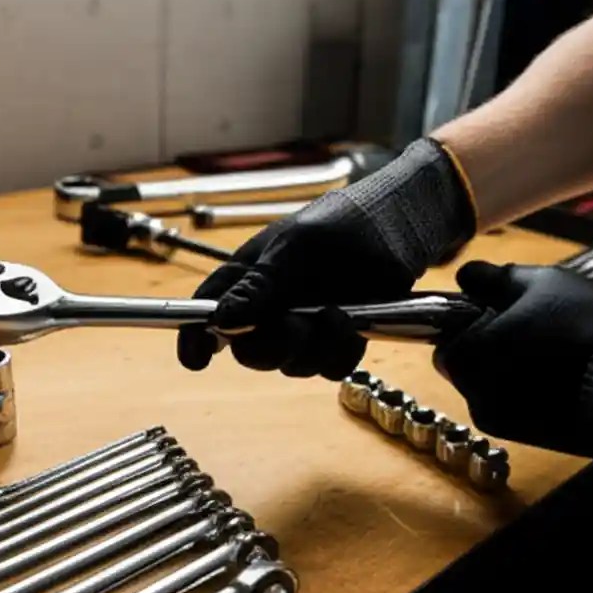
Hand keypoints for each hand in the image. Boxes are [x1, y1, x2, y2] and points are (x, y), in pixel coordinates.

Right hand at [177, 138, 475, 379]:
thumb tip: (222, 320)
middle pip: (249, 351)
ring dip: (314, 346)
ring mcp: (300, 329)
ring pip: (290, 364)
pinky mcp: (332, 343)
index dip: (195, 338)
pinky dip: (341, 351)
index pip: (206, 311)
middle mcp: (267, 309)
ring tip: (337, 312)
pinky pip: (328, 368)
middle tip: (296, 324)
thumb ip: (260, 286)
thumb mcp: (295, 247)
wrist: (397, 231)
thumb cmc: (339, 224)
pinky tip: (352, 323)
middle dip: (272, 345)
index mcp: (245, 279)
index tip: (196, 360)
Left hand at [435, 261, 592, 464]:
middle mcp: (474, 394)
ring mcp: (500, 421)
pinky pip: (515, 407)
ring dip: (511, 369)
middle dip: (491, 346)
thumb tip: (466, 277)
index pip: (447, 338)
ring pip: (491, 386)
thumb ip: (496, 278)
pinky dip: (529, 392)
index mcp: (468, 355)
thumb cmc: (588, 330)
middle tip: (535, 329)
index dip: (473, 321)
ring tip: (557, 352)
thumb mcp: (544, 283)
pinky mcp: (526, 439)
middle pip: (468, 364)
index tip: (504, 312)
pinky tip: (564, 377)